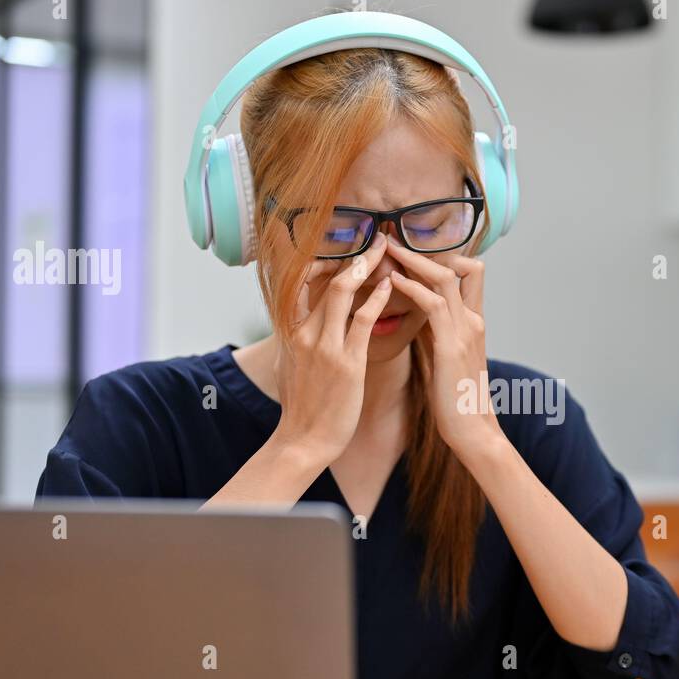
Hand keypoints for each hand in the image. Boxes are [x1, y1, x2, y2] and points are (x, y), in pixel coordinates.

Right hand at [271, 233, 392, 465]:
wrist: (303, 442)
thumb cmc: (302, 408)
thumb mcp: (288, 367)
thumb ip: (294, 342)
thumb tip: (296, 327)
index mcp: (289, 332)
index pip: (298, 282)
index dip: (319, 259)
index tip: (340, 247)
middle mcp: (303, 333)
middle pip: (321, 279)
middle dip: (348, 254)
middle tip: (371, 237)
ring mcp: (324, 346)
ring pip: (341, 292)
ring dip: (364, 266)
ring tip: (384, 249)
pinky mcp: (346, 362)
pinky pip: (362, 320)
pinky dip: (377, 298)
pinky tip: (390, 284)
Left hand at [382, 235, 506, 462]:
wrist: (474, 431)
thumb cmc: (456, 401)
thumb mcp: (447, 360)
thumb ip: (436, 335)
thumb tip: (416, 318)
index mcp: (474, 324)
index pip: (470, 275)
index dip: (443, 259)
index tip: (410, 253)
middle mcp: (474, 321)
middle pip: (462, 266)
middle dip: (425, 251)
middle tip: (392, 241)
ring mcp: (466, 331)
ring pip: (446, 277)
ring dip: (414, 261)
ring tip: (388, 251)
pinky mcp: (452, 345)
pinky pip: (433, 304)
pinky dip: (412, 287)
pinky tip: (392, 281)